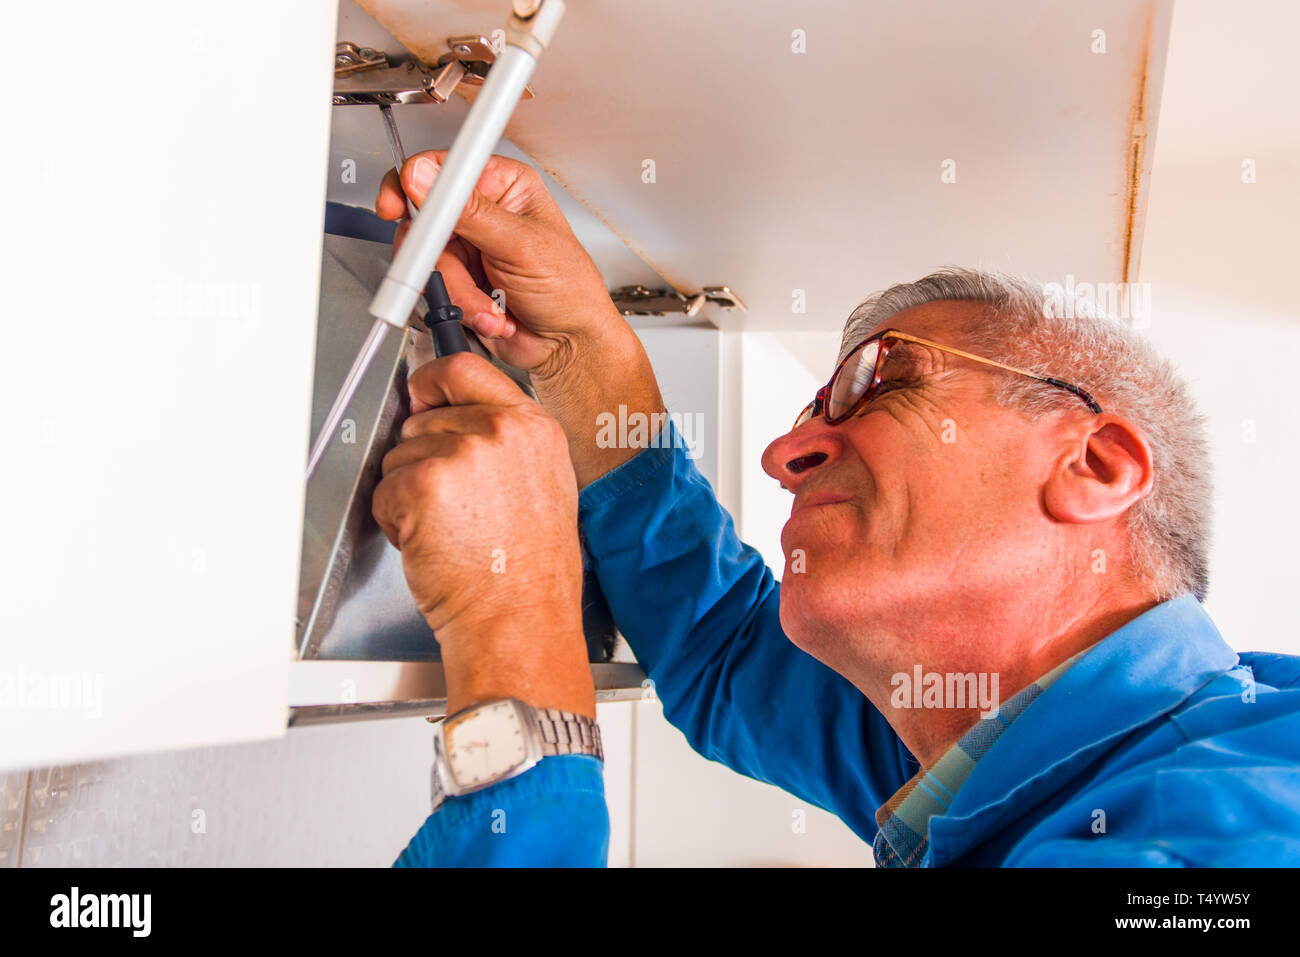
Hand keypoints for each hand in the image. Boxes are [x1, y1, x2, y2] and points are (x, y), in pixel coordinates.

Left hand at [371, 351, 594, 716]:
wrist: (520, 618)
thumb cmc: (529, 572)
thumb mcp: (542, 486)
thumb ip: (505, 443)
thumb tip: (454, 421)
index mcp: (534, 427)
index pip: (465, 369)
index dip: (431, 382)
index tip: (421, 395)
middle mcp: (501, 431)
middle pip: (423, 418)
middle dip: (422, 459)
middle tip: (455, 508)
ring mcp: (463, 453)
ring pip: (398, 456)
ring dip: (408, 494)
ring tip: (449, 530)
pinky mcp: (426, 483)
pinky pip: (383, 490)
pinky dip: (393, 521)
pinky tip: (431, 543)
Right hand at [375, 151, 620, 381]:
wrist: (566, 345)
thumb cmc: (568, 290)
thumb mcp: (521, 245)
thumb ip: (471, 212)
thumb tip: (428, 179)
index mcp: (503, 186)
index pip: (444, 169)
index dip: (414, 186)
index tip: (398, 207)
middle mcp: (481, 213)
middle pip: (425, 221)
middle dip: (441, 259)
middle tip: (459, 274)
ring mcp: (467, 249)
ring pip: (426, 261)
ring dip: (459, 291)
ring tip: (492, 305)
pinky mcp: (458, 281)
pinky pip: (433, 288)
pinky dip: (459, 307)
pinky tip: (490, 312)